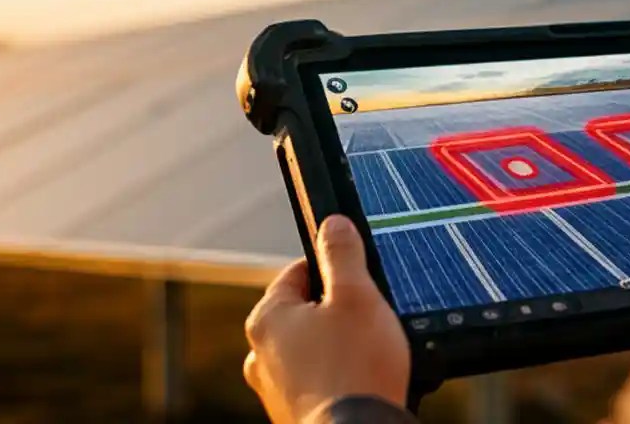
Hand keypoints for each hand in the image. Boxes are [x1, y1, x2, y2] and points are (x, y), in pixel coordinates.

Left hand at [243, 215, 409, 422]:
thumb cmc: (355, 370)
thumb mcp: (356, 296)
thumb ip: (342, 254)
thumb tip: (332, 224)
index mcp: (267, 318)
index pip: (299, 272)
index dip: (335, 270)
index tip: (359, 280)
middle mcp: (260, 355)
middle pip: (307, 312)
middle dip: (339, 313)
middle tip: (369, 321)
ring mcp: (275, 389)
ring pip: (314, 349)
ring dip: (340, 348)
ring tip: (368, 356)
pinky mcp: (294, 414)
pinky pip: (319, 382)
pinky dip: (339, 378)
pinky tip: (361, 382)